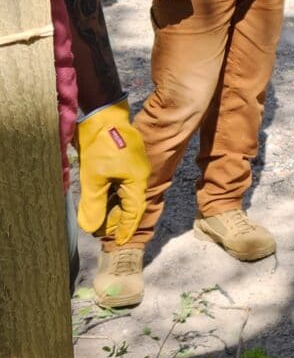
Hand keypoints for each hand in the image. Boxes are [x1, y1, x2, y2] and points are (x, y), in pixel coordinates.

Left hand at [75, 104, 150, 245]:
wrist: (102, 115)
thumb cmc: (101, 145)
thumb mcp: (93, 177)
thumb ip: (93, 204)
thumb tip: (90, 227)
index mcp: (137, 180)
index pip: (134, 212)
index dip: (126, 228)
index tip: (118, 242)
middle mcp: (138, 175)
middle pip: (129, 204)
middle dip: (115, 218)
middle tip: (100, 231)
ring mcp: (132, 167)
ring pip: (122, 193)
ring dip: (110, 206)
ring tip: (95, 217)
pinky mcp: (123, 160)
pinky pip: (119, 183)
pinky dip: (109, 193)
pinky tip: (97, 198)